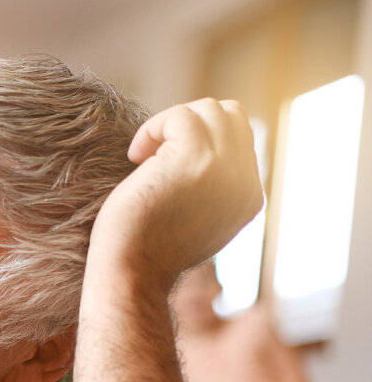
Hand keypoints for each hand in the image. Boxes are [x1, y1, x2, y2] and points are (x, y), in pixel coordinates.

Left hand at [92, 98, 264, 288]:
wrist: (131, 273)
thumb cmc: (146, 247)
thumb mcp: (194, 216)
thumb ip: (212, 186)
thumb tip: (202, 146)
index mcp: (250, 196)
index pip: (240, 138)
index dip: (199, 139)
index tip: (165, 166)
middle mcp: (246, 182)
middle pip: (232, 115)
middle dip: (190, 123)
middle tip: (156, 154)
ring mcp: (225, 169)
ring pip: (212, 109)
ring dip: (171, 123)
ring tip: (145, 155)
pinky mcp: (196, 160)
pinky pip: (181, 116)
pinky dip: (153, 128)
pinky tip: (135, 156)